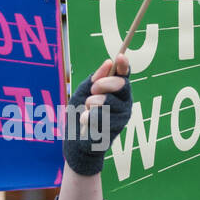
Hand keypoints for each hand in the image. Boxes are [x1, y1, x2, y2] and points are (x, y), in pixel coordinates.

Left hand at [64, 54, 131, 176]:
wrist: (75, 142)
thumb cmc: (80, 115)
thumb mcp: (83, 92)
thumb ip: (95, 78)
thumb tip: (109, 62)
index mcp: (117, 91)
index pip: (124, 75)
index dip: (124, 65)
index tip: (120, 57)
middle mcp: (124, 102)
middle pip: (120, 84)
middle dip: (102, 84)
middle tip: (92, 91)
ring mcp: (122, 115)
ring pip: (107, 100)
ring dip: (91, 104)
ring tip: (88, 111)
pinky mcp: (116, 128)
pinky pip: (100, 115)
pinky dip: (88, 117)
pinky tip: (88, 123)